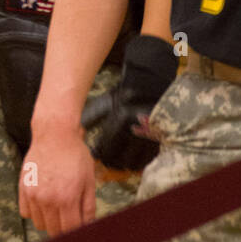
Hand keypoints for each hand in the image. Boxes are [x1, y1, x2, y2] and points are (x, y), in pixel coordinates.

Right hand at [19, 124, 95, 235]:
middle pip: (53, 231)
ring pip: (39, 224)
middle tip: (69, 217)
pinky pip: (26, 213)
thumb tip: (87, 227)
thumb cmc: (75, 156)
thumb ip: (88, 207)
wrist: (54, 135)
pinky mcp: (23, 188)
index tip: (79, 227)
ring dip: (48, 221)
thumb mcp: (89, 180)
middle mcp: (47, 199)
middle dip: (63, 228)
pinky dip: (35, 211)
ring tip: (57, 206)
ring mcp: (33, 194)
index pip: (69, 230)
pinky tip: (44, 200)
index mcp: (67, 198)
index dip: (76, 232)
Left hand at [86, 34, 176, 170]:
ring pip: (136, 160)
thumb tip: (78, 131)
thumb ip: (93, 115)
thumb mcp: (109, 99)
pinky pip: (149, 157)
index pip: (108, 145)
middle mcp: (138, 126)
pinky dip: (140, 161)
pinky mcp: (162, 136)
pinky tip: (134, 160)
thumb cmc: (128, 87)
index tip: (95, 156)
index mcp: (122, 116)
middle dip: (111, 162)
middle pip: (121, 157)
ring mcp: (152, 132)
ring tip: (119, 163)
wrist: (155, 77)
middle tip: (106, 162)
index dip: (99, 153)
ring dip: (126, 164)